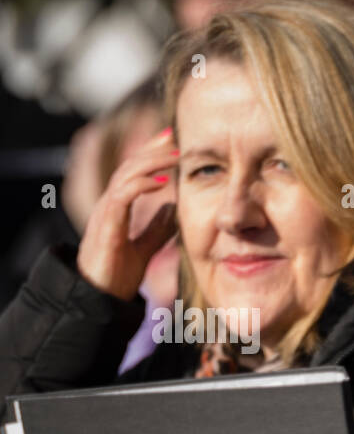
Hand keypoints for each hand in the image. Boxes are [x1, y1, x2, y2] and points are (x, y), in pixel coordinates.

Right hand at [75, 127, 178, 300]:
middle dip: (151, 149)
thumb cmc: (117, 275)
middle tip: (173, 135)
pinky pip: (122, 196)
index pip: (133, 172)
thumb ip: (158, 227)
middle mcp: (108, 205)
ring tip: (174, 154)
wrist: (100, 298)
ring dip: (150, 162)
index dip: (151, 154)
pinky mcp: (106, 225)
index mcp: (117, 208)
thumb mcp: (146, 246)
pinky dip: (142, 186)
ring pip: (124, 176)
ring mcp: (105, 213)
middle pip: (129, 166)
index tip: (172, 141)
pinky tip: (163, 182)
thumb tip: (173, 208)